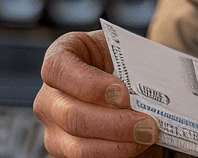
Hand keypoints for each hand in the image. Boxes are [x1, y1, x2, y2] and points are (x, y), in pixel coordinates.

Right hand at [34, 30, 160, 157]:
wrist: (119, 78)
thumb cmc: (119, 60)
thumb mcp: (121, 50)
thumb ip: (128, 64)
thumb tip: (149, 89)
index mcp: (58, 59)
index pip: (58, 70)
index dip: (89, 84)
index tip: (123, 94)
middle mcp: (49, 96)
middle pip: (72, 115)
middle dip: (115, 123)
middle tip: (148, 124)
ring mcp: (53, 128)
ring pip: (78, 146)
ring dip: (118, 145)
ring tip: (147, 137)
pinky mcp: (64, 152)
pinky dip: (115, 154)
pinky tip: (136, 145)